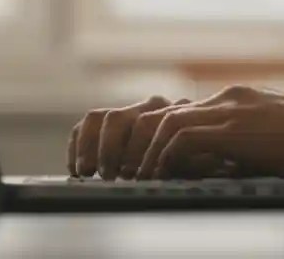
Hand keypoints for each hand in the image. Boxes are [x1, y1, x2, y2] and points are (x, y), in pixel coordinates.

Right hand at [68, 95, 202, 178]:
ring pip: (97, 119)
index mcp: (172, 112)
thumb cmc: (204, 161)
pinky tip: (77, 170)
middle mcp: (150, 106)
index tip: (132, 177)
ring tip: (89, 173)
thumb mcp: (203, 161)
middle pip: (116, 119)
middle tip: (109, 176)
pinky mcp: (111, 122)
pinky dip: (78, 145)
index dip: (134, 153)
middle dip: (109, 150)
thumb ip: (189, 160)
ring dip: (90, 148)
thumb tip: (164, 166)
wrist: (206, 152)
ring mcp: (130, 111)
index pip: (143, 124)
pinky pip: (86, 125)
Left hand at [125, 85, 283, 179]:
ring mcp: (231, 110)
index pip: (185, 111)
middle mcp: (229, 97)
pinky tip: (162, 177)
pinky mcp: (234, 130)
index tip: (152, 163)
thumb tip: (222, 164)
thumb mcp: (274, 135)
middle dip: (145, 142)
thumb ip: (247, 141)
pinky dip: (166, 158)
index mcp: (238, 97)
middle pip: (167, 111)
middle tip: (134, 169)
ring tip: (141, 177)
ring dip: (149, 151)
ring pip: (167, 122)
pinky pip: (183, 138)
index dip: (163, 138)